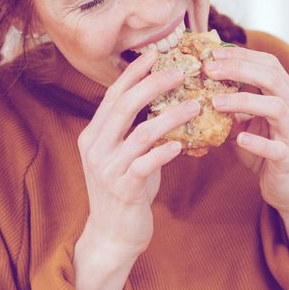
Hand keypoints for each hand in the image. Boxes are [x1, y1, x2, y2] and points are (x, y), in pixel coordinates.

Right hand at [76, 49, 198, 257]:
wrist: (112, 235)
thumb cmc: (126, 191)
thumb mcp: (124, 156)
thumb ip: (135, 131)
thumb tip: (164, 102)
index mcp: (93, 135)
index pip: (112, 95)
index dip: (133, 73)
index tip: (153, 54)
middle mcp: (95, 148)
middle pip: (124, 106)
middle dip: (153, 84)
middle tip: (180, 71)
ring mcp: (107, 169)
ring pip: (139, 133)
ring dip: (169, 116)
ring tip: (195, 105)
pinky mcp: (123, 189)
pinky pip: (145, 164)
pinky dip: (164, 151)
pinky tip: (181, 145)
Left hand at [203, 46, 288, 216]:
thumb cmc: (266, 149)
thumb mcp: (248, 122)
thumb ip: (232, 105)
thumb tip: (199, 86)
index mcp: (287, 94)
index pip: (269, 64)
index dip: (241, 55)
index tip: (213, 54)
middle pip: (272, 78)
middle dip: (239, 69)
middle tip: (210, 70)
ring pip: (277, 107)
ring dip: (244, 101)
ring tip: (216, 102)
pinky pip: (276, 148)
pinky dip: (257, 142)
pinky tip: (239, 137)